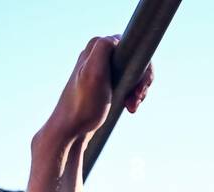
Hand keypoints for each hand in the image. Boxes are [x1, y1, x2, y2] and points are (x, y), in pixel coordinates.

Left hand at [37, 34, 154, 147]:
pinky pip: (126, 84)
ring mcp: (101, 70)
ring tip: (132, 106)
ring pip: (132, 74)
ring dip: (137, 91)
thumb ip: (104, 48)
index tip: (139, 88)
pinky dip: (131, 96)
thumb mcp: (93, 72)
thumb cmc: (83, 105)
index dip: (142, 67)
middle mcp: (98, 55)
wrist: (71, 130)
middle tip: (137, 99)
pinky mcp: (104, 85)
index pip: (132, 47)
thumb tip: (116, 39)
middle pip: (134, 61)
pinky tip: (129, 107)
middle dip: (141, 81)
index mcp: (97, 47)